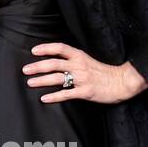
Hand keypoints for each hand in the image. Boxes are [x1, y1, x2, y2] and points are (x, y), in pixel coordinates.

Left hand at [24, 43, 147, 104]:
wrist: (122, 82)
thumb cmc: (104, 72)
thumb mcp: (88, 60)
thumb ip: (73, 59)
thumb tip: (55, 60)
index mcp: (80, 56)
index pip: (60, 48)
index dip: (46, 48)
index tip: (33, 51)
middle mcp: (79, 65)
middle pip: (54, 64)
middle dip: (37, 66)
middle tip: (25, 70)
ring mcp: (82, 79)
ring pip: (57, 78)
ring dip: (42, 80)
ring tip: (30, 82)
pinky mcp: (85, 92)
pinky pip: (66, 94)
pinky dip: (54, 96)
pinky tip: (44, 98)